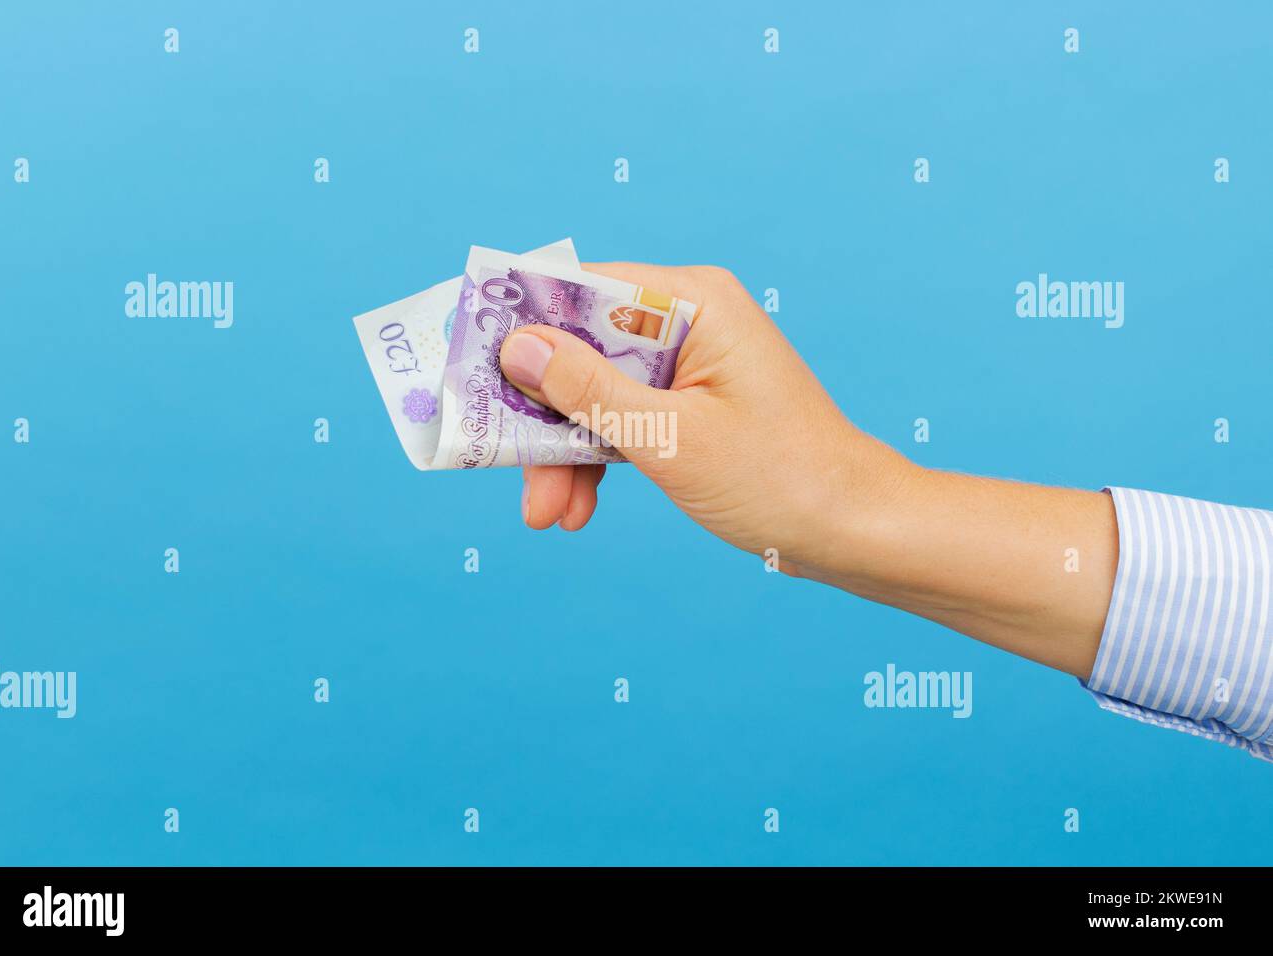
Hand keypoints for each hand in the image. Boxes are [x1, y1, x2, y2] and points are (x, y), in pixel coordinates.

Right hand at [498, 263, 909, 574]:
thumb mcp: (667, 438)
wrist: (849, 531)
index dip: (520, 323)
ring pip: (594, 393)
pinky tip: (574, 509)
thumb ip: (588, 390)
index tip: (467, 363)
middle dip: (540, 415)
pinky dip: (595, 462)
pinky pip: (620, 419)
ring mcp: (688, 365)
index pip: (582, 287)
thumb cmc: (777, 477)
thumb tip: (517, 345)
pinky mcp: (687, 406)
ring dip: (562, 453)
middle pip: (580, 347)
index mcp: (694, 301)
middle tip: (502, 466)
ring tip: (543, 514)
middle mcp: (689, 320)